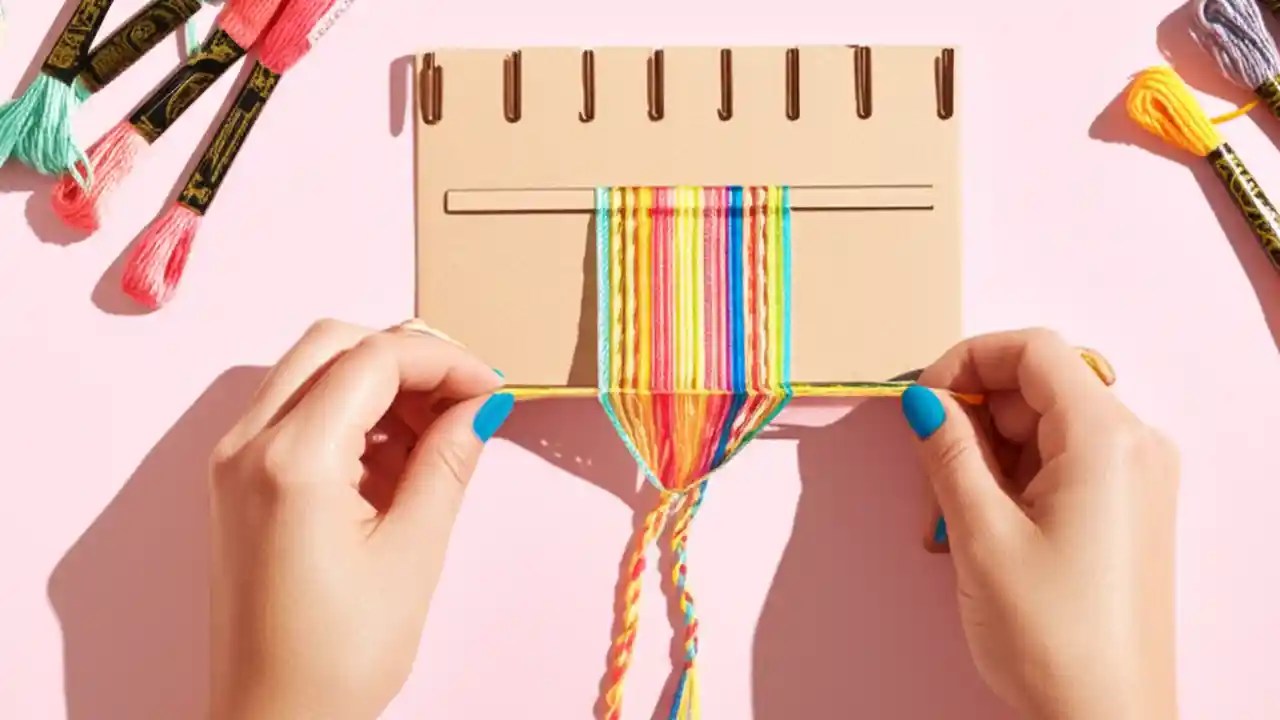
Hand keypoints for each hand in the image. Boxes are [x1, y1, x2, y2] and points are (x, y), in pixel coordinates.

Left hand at [208, 319, 511, 719]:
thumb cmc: (339, 656)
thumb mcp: (414, 551)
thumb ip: (449, 460)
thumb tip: (484, 402)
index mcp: (290, 460)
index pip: (373, 358)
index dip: (444, 360)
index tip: (492, 388)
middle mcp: (247, 444)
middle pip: (334, 343)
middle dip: (408, 357)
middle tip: (465, 397)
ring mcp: (234, 460)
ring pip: (314, 370)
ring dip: (380, 382)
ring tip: (439, 434)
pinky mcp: (239, 481)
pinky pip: (298, 411)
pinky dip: (352, 412)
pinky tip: (398, 456)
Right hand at [900, 329, 1178, 719]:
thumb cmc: (1049, 634)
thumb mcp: (980, 534)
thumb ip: (948, 452)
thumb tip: (922, 399)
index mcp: (1107, 437)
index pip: (1032, 349)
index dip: (966, 360)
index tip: (920, 404)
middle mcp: (1132, 444)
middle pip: (1034, 387)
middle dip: (968, 420)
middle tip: (927, 482)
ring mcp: (1132, 478)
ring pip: (1039, 427)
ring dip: (982, 457)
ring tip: (947, 521)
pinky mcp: (1123, 509)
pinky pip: (1057, 464)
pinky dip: (1008, 481)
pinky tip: (976, 529)